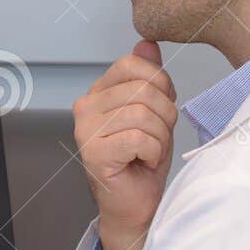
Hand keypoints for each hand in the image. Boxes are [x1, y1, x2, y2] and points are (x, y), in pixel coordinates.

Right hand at [73, 39, 177, 249]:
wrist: (135, 207)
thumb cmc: (142, 161)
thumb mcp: (153, 112)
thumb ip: (148, 78)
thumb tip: (147, 43)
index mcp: (98, 94)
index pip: (132, 65)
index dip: (159, 84)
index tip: (160, 110)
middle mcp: (85, 108)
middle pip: (143, 90)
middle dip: (164, 116)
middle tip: (156, 140)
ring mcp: (86, 131)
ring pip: (143, 114)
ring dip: (159, 138)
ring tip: (149, 153)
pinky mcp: (94, 153)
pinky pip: (139, 138)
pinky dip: (152, 153)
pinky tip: (142, 163)